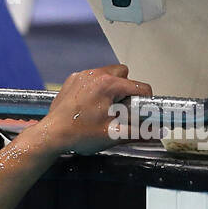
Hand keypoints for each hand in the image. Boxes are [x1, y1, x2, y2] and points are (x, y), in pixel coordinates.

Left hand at [34, 64, 152, 155]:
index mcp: (109, 85)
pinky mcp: (72, 80)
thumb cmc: (79, 134)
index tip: (141, 110)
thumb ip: (139, 131)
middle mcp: (95, 75)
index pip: (140, 87)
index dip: (145, 100)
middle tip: (120, 107)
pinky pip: (92, 78)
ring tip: (105, 106)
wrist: (51, 135)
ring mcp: (82, 76)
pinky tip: (90, 104)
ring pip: (107, 73)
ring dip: (111, 87)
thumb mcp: (114, 134)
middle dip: (126, 89)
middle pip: (124, 74)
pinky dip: (95, 87)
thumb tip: (157, 131)